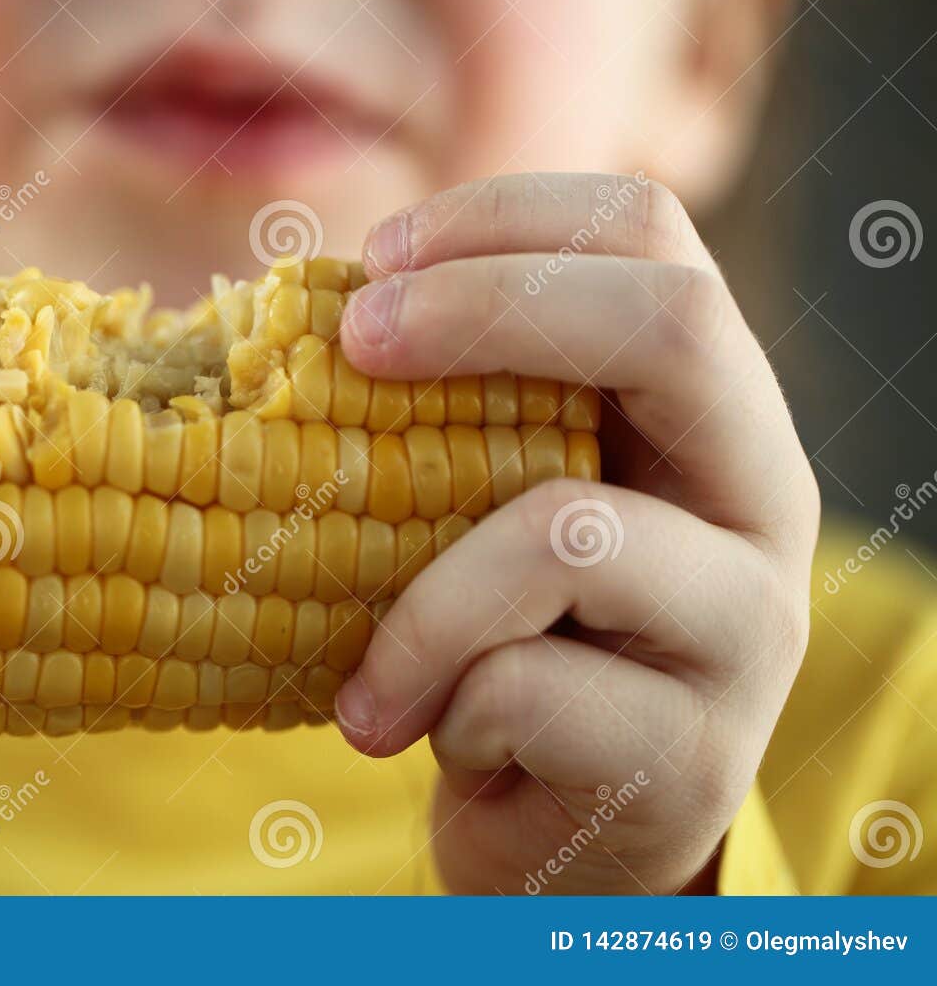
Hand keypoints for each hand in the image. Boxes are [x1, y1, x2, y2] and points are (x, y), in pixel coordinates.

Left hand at [335, 174, 818, 894]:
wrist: (556, 836)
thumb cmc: (498, 640)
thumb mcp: (478, 504)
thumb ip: (446, 412)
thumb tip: (298, 314)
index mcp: (701, 411)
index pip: (650, 235)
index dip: (504, 219)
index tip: (368, 261)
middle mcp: (757, 496)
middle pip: (672, 324)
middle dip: (485, 309)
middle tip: (351, 345)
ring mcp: (743, 628)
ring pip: (567, 533)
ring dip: (421, 603)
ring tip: (366, 673)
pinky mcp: (694, 755)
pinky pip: (524, 688)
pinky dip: (439, 706)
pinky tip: (435, 737)